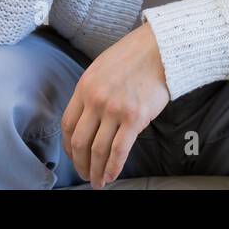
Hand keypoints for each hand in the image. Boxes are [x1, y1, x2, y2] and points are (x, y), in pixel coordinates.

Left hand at [61, 21, 170, 188]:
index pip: (68, 125)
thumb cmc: (135, 55)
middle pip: (80, 142)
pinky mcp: (135, 118)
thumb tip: (92, 117)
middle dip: (80, 164)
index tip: (73, 156)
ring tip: (98, 181)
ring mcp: (114, 109)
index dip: (68, 146)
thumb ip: (93, 91)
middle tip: (85, 174)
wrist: (161, 47)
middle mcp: (96, 100)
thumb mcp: (103, 67)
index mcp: (85, 87)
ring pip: (98, 150)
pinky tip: (111, 175)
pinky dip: (113, 167)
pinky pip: (119, 150)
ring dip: (96, 170)